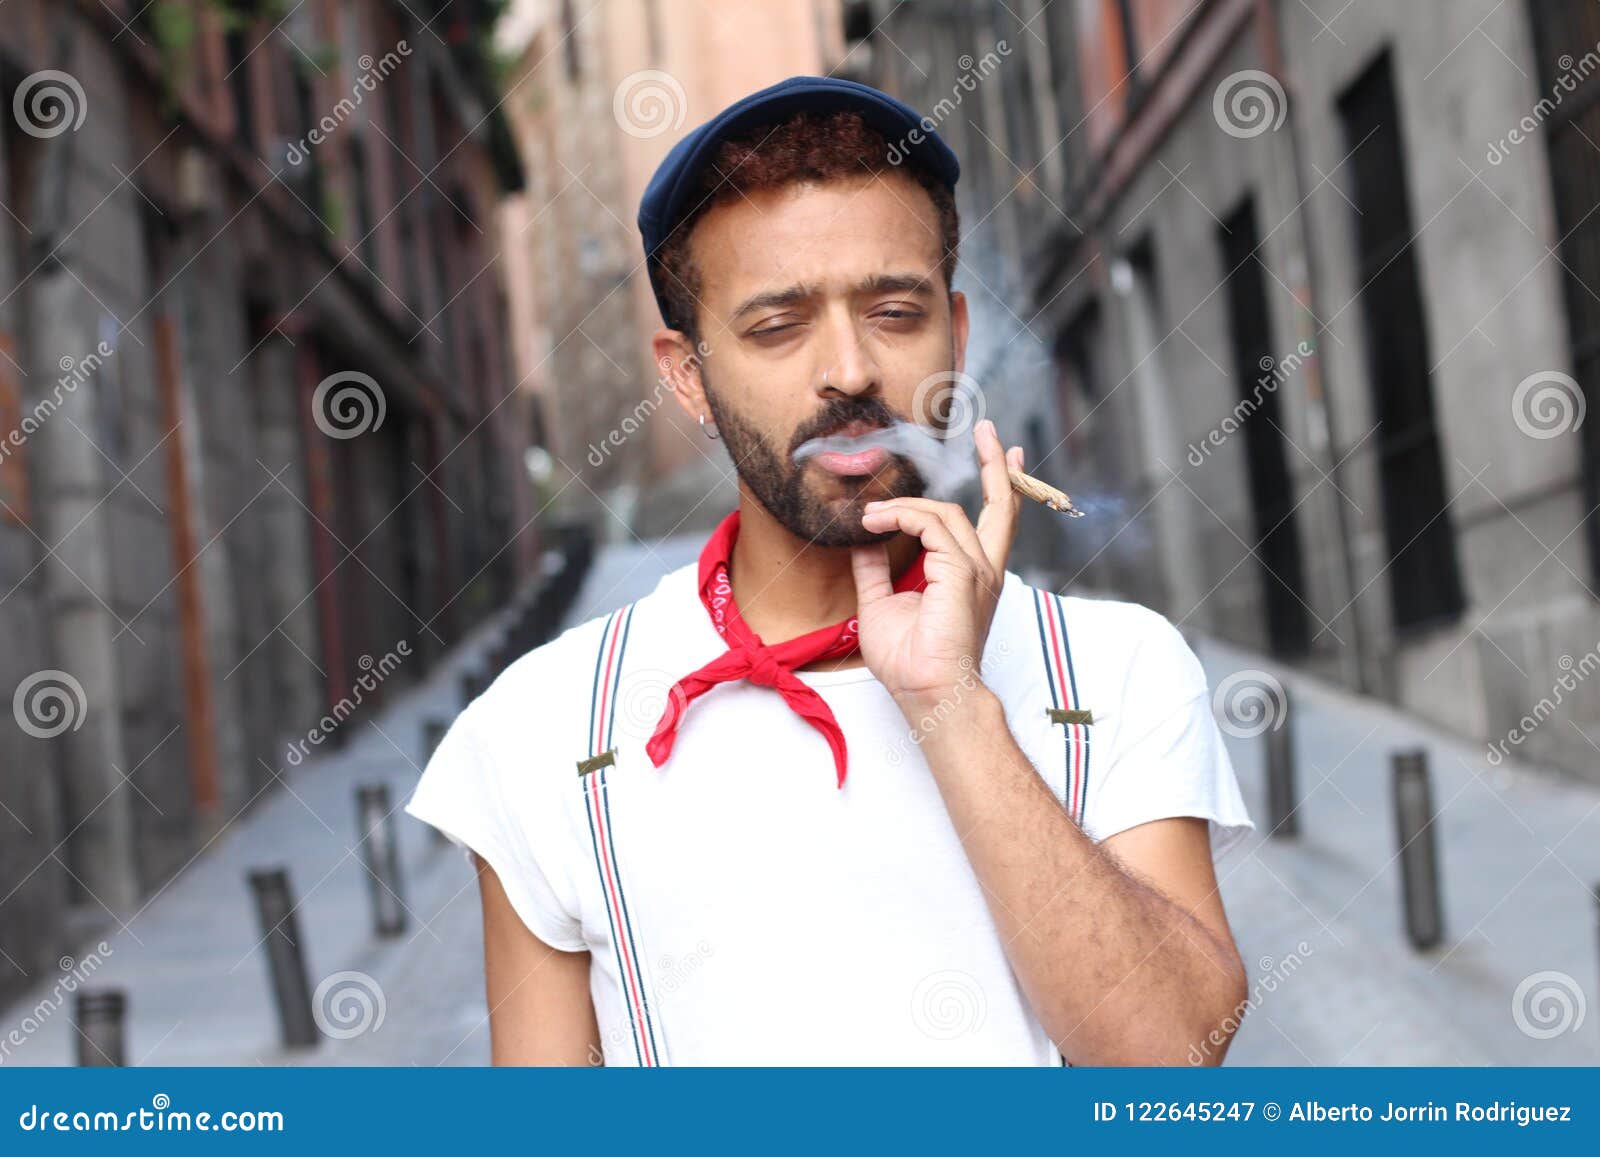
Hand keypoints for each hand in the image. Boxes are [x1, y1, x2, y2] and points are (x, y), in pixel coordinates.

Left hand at [851, 419, 1023, 711]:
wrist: (926, 690)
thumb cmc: (910, 662)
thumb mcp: (880, 605)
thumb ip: (875, 570)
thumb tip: (862, 541)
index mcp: (970, 576)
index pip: (991, 521)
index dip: (996, 486)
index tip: (1000, 455)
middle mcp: (981, 569)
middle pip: (1000, 506)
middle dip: (996, 465)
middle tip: (991, 432)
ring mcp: (975, 570)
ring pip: (944, 511)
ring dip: (903, 504)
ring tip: (870, 514)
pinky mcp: (961, 571)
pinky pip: (930, 524)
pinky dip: (901, 516)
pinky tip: (876, 523)